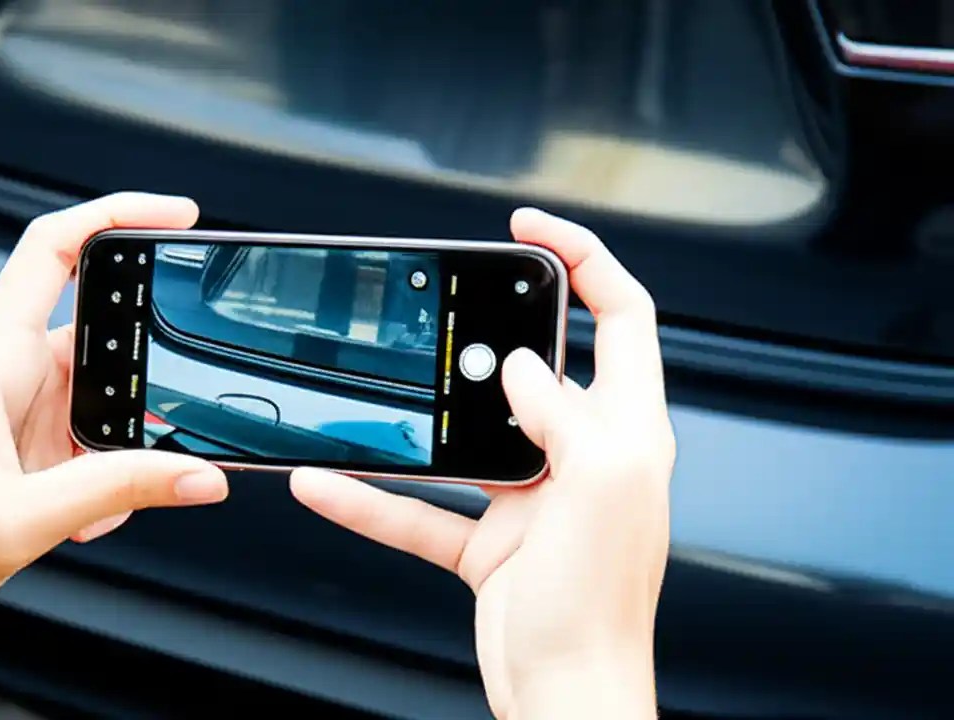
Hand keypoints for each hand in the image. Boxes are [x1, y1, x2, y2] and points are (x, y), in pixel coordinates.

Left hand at [0, 192, 229, 648]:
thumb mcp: (18, 520)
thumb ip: (117, 492)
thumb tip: (198, 473)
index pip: (53, 249)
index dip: (116, 214)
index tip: (177, 215)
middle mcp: (8, 373)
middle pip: (105, 328)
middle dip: (150, 366)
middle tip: (180, 405)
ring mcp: (22, 411)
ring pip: (109, 394)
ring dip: (128, 441)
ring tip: (121, 489)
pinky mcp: (30, 450)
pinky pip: (96, 442)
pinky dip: (112, 478)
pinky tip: (91, 519)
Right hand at [291, 209, 673, 718]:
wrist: (566, 696)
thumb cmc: (601, 611)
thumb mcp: (599, 489)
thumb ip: (564, 413)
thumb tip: (517, 366)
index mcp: (627, 432)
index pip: (620, 317)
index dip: (583, 259)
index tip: (529, 229)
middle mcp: (582, 456)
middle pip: (534, 366)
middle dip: (485, 332)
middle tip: (441, 306)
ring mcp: (532, 499)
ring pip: (465, 435)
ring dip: (415, 419)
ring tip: (376, 391)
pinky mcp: (490, 541)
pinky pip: (421, 506)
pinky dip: (373, 499)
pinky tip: (329, 486)